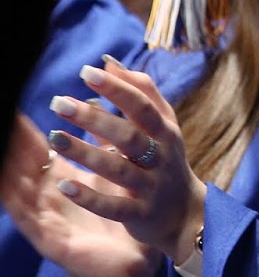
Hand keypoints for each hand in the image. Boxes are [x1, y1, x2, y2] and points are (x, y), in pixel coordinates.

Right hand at [1, 112, 158, 276]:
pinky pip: (40, 223)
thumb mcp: (111, 172)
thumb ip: (102, 139)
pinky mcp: (56, 243)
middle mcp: (49, 198)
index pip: (37, 149)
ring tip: (4, 150)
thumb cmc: (120, 213)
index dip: (24, 130)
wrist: (135, 261)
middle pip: (24, 166)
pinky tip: (43, 190)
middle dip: (13, 144)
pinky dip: (35, 206)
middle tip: (7, 121)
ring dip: (12, 171)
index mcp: (61, 180)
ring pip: (24, 192)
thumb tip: (94, 101)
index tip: (14, 109)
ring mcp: (49, 220)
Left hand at [43, 57, 206, 261]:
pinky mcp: (140, 214)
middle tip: (59, 103)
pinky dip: (89, 197)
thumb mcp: (161, 126)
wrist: (184, 213)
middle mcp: (161, 157)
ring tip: (55, 138)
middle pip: (130, 135)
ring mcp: (152, 186)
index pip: (142, 105)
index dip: (117, 88)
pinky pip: (114, 206)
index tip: (86, 72)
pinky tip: (64, 186)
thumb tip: (106, 61)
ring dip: (86, 153)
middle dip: (95, 118)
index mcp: (165, 132)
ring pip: (119, 169)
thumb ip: (139, 92)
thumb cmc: (165, 160)